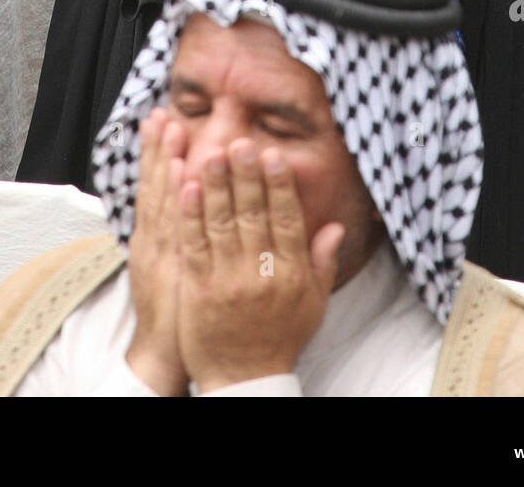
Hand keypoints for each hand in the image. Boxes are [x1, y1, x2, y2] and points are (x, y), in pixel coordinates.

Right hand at [125, 110, 187, 396]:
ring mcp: (160, 253)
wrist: (163, 351)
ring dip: (166, 164)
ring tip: (170, 130)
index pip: (153, 184)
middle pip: (154, 185)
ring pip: (162, 201)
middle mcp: (151, 239)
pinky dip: (177, 205)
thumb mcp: (170, 260)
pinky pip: (177, 232)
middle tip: (161, 111)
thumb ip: (178, 225)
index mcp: (152, 235)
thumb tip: (187, 190)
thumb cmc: (173, 305)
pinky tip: (183, 179)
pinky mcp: (173, 270)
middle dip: (157, 148)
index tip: (160, 117)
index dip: (156, 151)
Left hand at [176, 140, 343, 393]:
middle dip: (246, 176)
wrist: (244, 380)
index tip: (273, 155)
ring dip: (215, 186)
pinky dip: (190, 216)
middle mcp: (262, 274)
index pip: (287, 219)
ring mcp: (228, 281)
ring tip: (210, 154)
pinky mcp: (199, 290)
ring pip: (222, 224)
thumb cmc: (279, 338)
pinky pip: (194, 245)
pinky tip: (185, 189)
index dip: (280, 186)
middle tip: (240, 143)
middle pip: (254, 215)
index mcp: (291, 273)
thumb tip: (338, 225)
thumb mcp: (313, 303)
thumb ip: (323, 261)